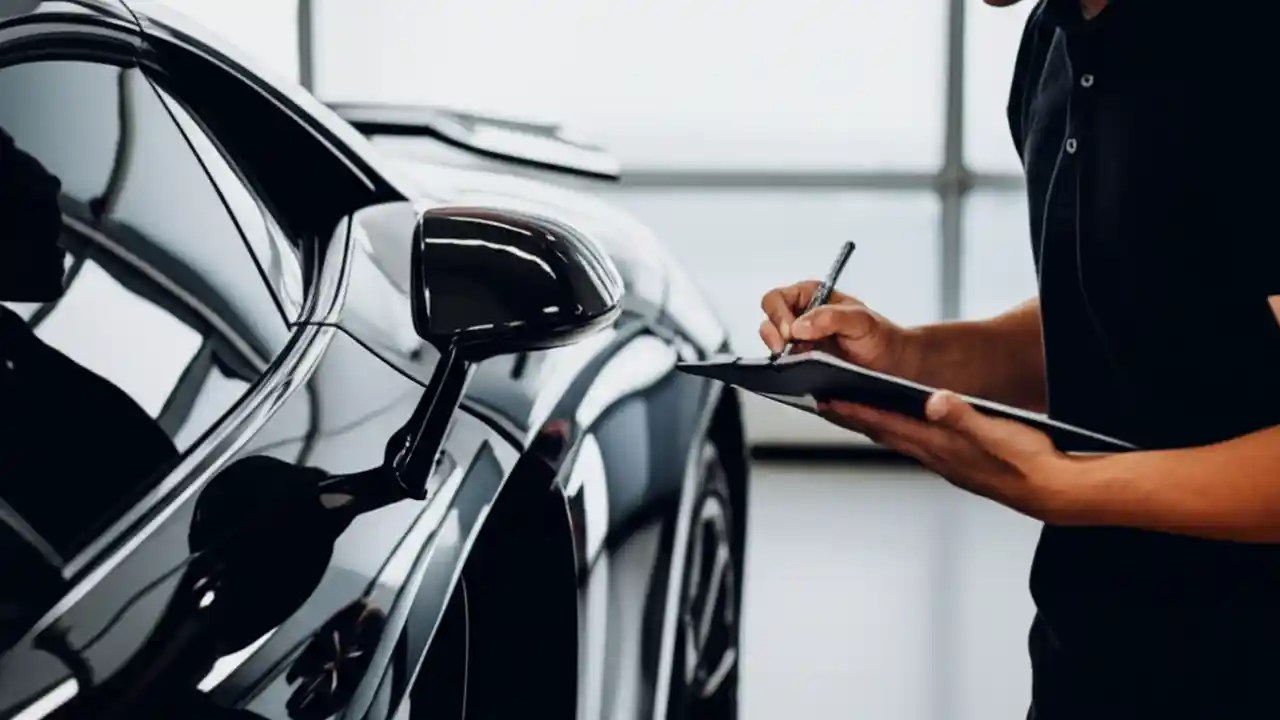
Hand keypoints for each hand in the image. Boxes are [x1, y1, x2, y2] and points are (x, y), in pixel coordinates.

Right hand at [759, 280, 919, 376]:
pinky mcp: (800, 360)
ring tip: (795, 360)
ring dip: (779, 351)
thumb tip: (800, 326)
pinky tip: (797, 369)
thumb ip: (831, 317)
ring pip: (772, 341)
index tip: (791, 333)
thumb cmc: (879, 336)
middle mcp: (800, 315)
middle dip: (774, 334)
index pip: (777, 298)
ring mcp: (798, 339)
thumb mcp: (860, 320)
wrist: (890, 364)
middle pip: (769, 319)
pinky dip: (784, 366)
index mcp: (810, 296)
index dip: (778, 315)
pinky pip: (782, 362)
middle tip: (786, 349)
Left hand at [816, 391, 1075, 520]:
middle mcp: (936, 456)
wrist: (1054, 492)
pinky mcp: (960, 464)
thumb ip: (963, 416)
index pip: (886, 423)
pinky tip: (903, 425)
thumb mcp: (996, 431)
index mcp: (939, 445)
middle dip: (853, 416)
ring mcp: (947, 463)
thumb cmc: (1028, 460)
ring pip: (899, 439)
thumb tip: (933, 400)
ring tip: (852, 409)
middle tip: (823, 402)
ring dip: (874, 424)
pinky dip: (901, 431)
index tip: (825, 399)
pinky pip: (919, 444)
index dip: (854, 411)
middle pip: (883, 432)